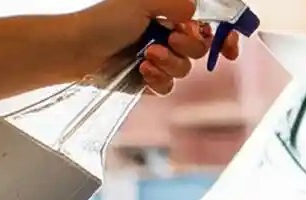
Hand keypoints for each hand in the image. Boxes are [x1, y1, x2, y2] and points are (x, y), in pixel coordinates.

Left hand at [70, 0, 241, 94]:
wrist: (76, 51)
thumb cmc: (103, 21)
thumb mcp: (141, 2)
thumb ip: (175, 4)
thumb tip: (197, 14)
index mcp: (168, 14)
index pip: (207, 24)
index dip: (224, 36)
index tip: (230, 47)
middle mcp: (167, 35)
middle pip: (201, 48)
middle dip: (188, 47)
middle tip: (170, 40)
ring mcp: (160, 59)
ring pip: (186, 69)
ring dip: (169, 63)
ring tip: (147, 57)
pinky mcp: (150, 80)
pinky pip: (170, 86)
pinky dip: (159, 80)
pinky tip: (142, 72)